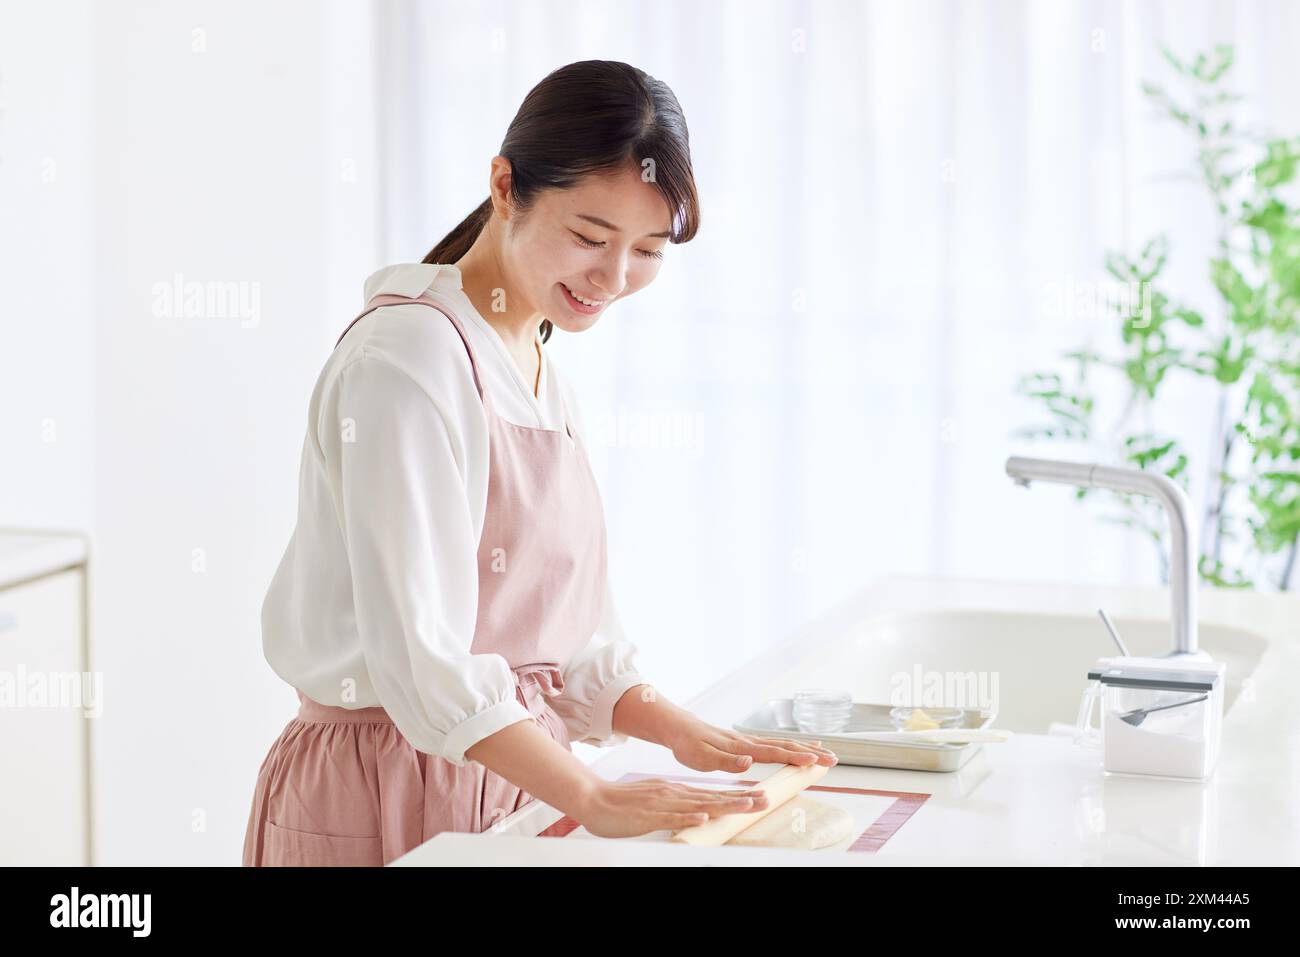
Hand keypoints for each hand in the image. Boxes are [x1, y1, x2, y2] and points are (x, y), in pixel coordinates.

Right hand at [575, 778, 772, 838]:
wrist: (594, 798)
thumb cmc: (623, 802)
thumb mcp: (656, 799)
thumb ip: (676, 804)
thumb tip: (697, 810)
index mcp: (676, 791)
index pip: (712, 794)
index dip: (737, 796)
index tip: (759, 797)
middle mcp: (674, 794)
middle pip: (713, 797)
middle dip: (741, 800)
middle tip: (765, 799)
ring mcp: (662, 803)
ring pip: (699, 805)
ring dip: (725, 805)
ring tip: (747, 805)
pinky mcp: (648, 814)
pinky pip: (671, 817)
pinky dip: (688, 816)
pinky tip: (703, 817)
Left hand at [667, 719, 838, 773]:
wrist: (679, 729)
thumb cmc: (689, 746)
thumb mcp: (701, 758)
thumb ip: (725, 761)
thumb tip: (748, 762)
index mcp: (741, 748)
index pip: (773, 752)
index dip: (794, 757)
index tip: (814, 760)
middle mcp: (749, 742)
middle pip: (785, 746)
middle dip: (810, 752)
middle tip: (833, 759)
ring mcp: (749, 741)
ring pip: (782, 743)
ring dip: (805, 748)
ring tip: (826, 752)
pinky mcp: (747, 743)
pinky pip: (774, 744)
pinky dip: (792, 745)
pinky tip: (800, 747)